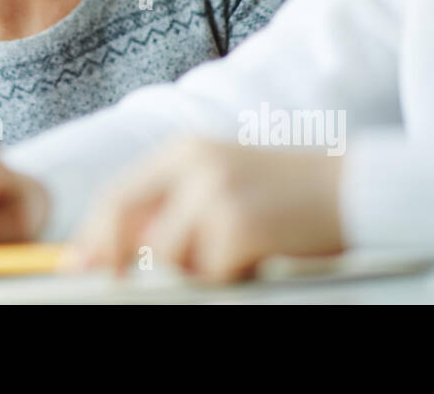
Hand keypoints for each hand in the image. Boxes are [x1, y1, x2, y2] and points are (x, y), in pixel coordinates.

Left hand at [68, 135, 344, 280]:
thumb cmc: (284, 196)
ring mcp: (216, 193)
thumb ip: (171, 206)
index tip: (78, 265)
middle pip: (124, 220)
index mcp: (183, 152)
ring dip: (194, 268)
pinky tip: (259, 253)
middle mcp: (193, 164)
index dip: (93, 235)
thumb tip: (114, 250)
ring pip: (167, 256)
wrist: (355, 190)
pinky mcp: (240, 224)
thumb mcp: (220, 183)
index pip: (117, 194)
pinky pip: (211, 272)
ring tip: (235, 251)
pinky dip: (230, 274)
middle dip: (114, 257)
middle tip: (112, 282)